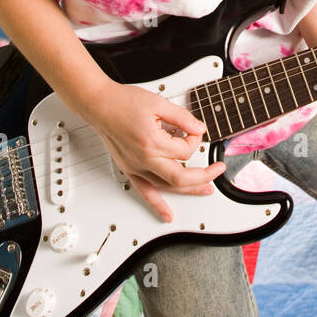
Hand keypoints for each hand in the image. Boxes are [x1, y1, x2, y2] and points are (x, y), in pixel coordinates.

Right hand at [80, 81, 223, 222]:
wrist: (99, 105)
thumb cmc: (123, 102)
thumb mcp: (159, 103)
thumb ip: (182, 118)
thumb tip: (199, 129)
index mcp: (152, 142)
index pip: (185, 151)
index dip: (194, 140)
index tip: (192, 130)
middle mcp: (143, 159)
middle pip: (181, 177)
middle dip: (204, 175)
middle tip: (218, 170)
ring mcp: (135, 167)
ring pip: (167, 187)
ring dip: (189, 190)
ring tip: (205, 190)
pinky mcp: (129, 170)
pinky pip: (145, 192)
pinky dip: (158, 205)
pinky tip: (167, 214)